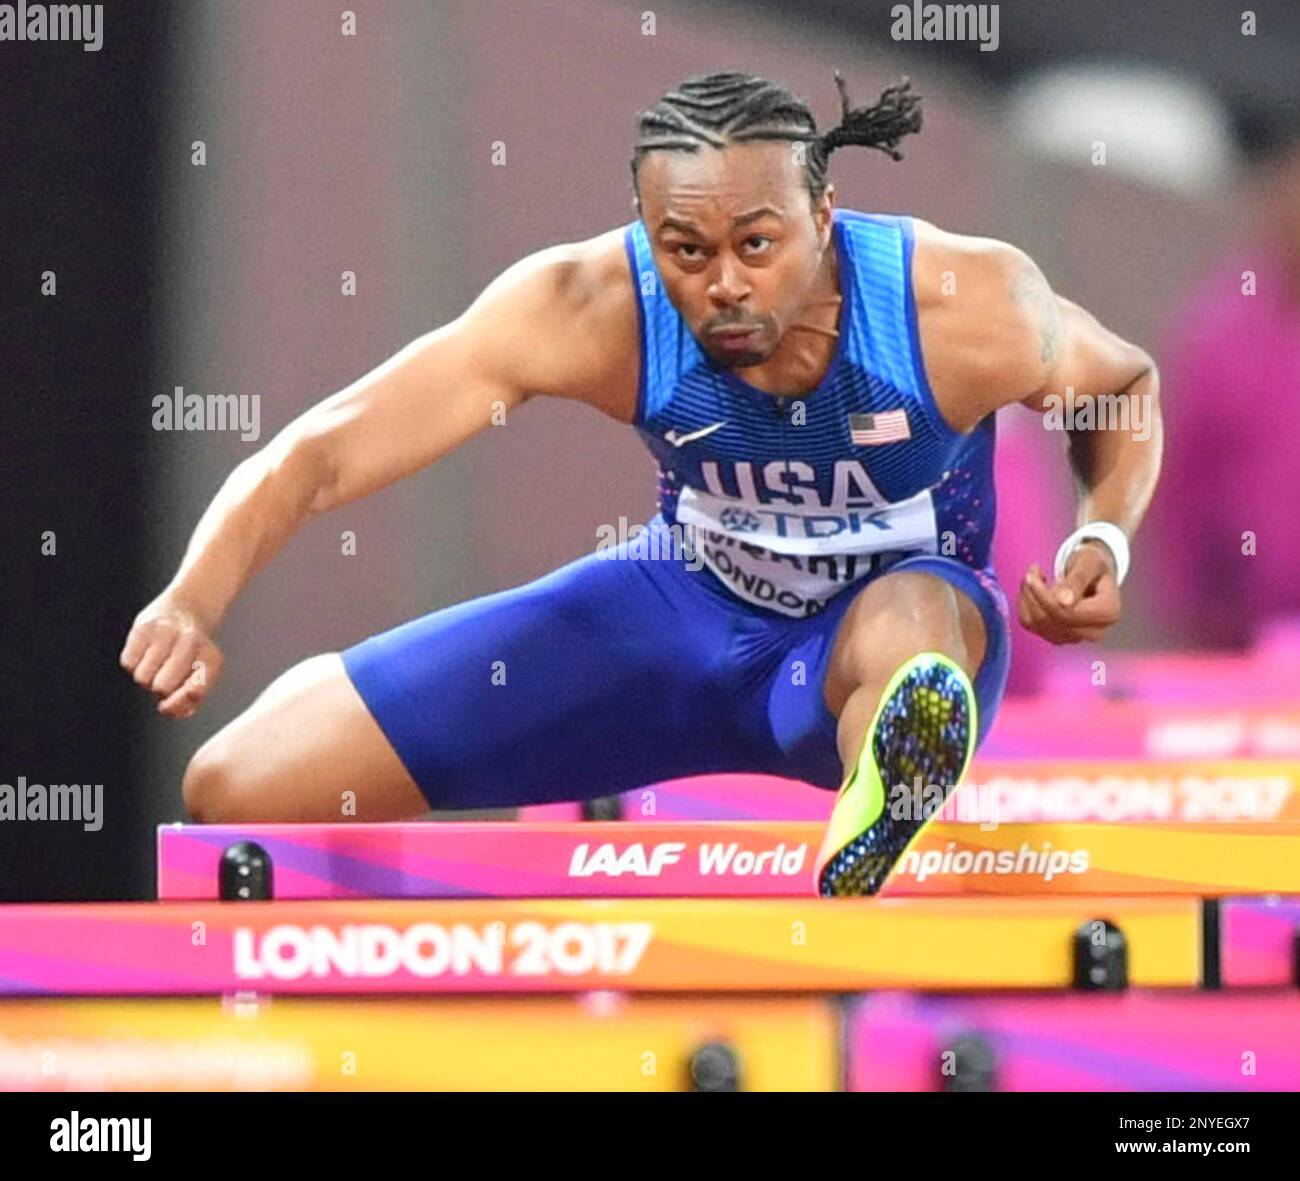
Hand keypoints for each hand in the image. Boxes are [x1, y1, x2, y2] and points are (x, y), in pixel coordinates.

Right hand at [120, 593, 223, 716]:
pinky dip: (134, 664)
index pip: (195, 691)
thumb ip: (190, 698)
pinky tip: (146, 653)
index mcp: (210, 657)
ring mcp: (166, 632)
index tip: (168, 704)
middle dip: (160, 689)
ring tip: (157, 663)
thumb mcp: (202, 672)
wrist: (184, 608)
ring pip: (142, 677)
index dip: (179, 703)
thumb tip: (173, 710)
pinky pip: (128, 663)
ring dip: (146, 677)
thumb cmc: (193, 650)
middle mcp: (190, 642)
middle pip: (162, 687)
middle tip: (165, 676)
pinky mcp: (143, 627)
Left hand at [1017, 541, 1120, 644]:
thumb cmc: (1093, 565)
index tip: (1035, 571)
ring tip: (1033, 577)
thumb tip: (1063, 602)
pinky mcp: (1058, 637)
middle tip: (1032, 572)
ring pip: (1037, 624)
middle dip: (1034, 594)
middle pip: (1052, 620)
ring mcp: (1075, 638)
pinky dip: (1024, 605)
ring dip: (1028, 597)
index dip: (1045, 595)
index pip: (1069, 613)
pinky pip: (1030, 625)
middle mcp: (1095, 631)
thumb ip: (1077, 580)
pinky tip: (1033, 591)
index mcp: (1108, 612)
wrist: (1092, 573)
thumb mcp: (1088, 563)